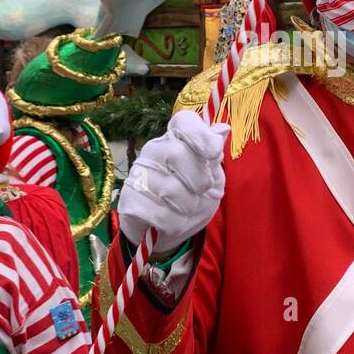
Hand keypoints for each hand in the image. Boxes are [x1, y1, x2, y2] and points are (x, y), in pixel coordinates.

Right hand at [117, 111, 229, 254]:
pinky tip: (172, 222)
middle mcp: (153, 151)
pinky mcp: (130, 202)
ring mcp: (138, 175)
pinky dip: (174, 224)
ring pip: (171, 189)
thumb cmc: (189, 199)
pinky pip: (161, 214)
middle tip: (200, 192)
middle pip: (177, 153)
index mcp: (174, 140)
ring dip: (188, 207)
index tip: (213, 153)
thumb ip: (213, 156)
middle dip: (199, 180)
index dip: (201, 134)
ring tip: (184, 209)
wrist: (162, 232)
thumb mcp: (209, 177)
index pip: (184, 121)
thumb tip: (224, 128)